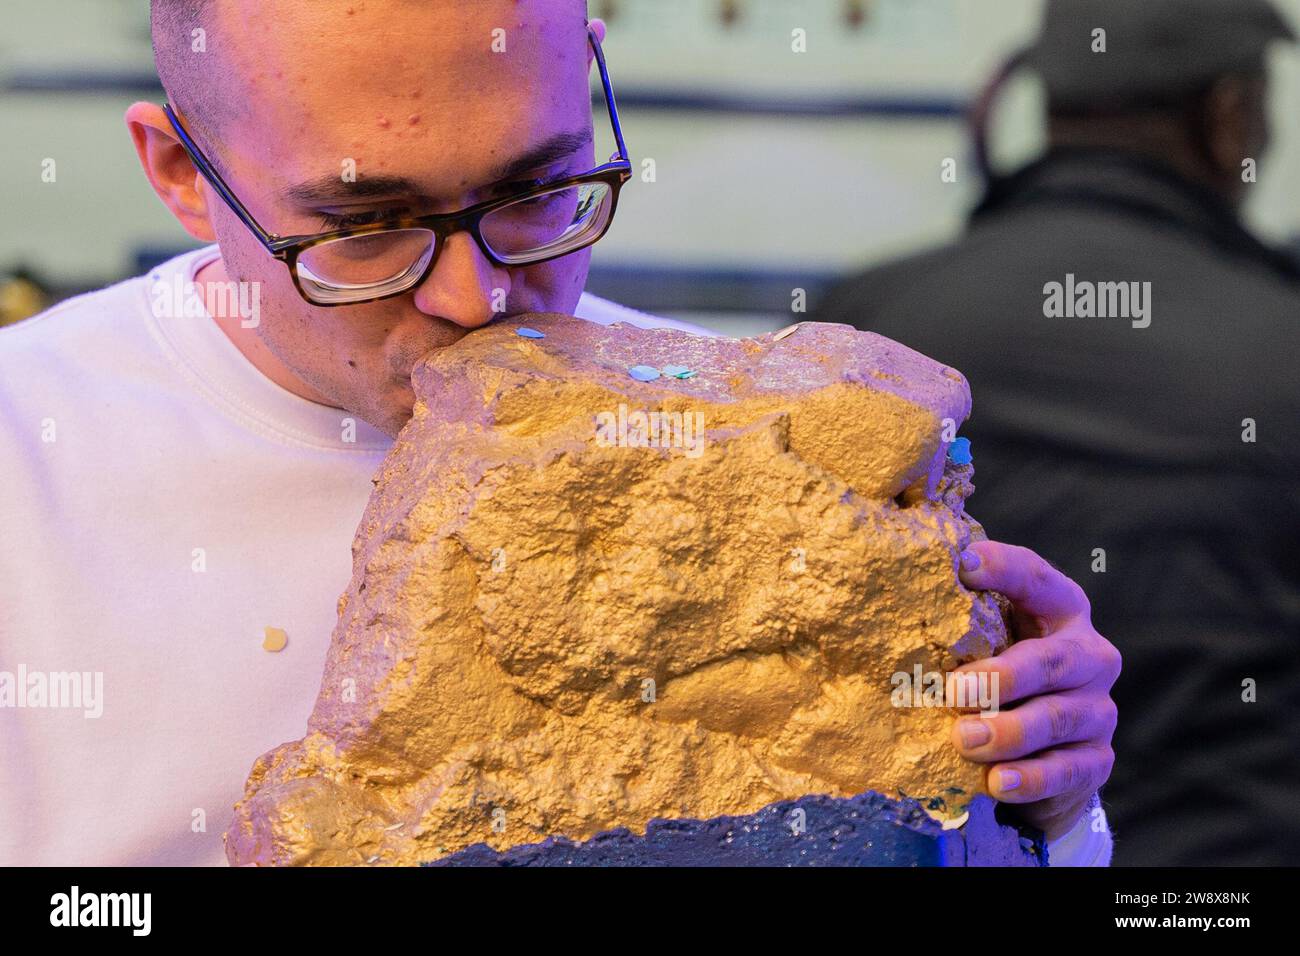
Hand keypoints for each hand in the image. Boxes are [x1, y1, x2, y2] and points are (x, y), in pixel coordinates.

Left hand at [953, 540, 1120, 840]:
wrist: (1043, 752)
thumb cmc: (998, 678)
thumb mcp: (984, 642)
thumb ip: (958, 620)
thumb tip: (885, 592)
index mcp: (1060, 610)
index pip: (1036, 578)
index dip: (1004, 568)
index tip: (963, 565)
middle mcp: (1088, 655)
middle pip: (1053, 660)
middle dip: (1003, 677)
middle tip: (955, 692)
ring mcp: (1096, 710)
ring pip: (1057, 718)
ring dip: (1008, 731)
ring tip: (964, 740)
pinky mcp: (1095, 760)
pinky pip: (1067, 770)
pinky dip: (1029, 778)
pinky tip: (996, 782)